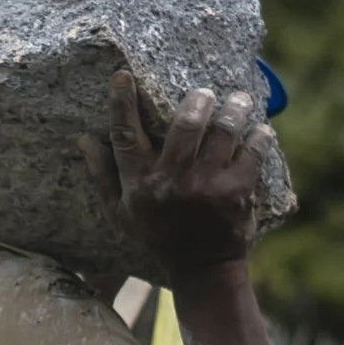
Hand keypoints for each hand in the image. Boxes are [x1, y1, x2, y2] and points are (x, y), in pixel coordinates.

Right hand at [81, 71, 277, 281]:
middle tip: (203, 94)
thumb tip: (84, 139)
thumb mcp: (120, 212)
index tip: (123, 76)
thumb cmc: (157, 235)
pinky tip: (259, 131)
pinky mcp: (237, 189)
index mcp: (138, 184)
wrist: (201, 268)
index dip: (122, 103)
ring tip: (237, 101)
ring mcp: (206, 184)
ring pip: (223, 130)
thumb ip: (102, 175)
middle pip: (184, 123)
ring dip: (233, 109)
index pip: (126, 135)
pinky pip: (253, 149)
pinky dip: (258, 135)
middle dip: (196, 101)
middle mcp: (171, 181)